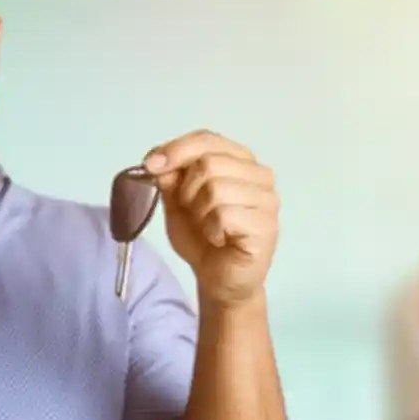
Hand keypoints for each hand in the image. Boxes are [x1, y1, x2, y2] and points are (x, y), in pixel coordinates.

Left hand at [144, 130, 278, 305]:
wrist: (219, 280)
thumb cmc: (203, 239)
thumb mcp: (177, 204)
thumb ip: (170, 179)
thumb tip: (159, 161)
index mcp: (239, 161)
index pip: (207, 138)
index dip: (176, 149)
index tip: (151, 165)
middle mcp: (260, 175)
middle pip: (209, 162)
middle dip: (187, 189)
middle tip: (191, 211)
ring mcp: (267, 200)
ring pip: (216, 188)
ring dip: (200, 212)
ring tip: (208, 228)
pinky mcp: (267, 226)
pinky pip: (225, 215)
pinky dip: (212, 229)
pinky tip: (220, 239)